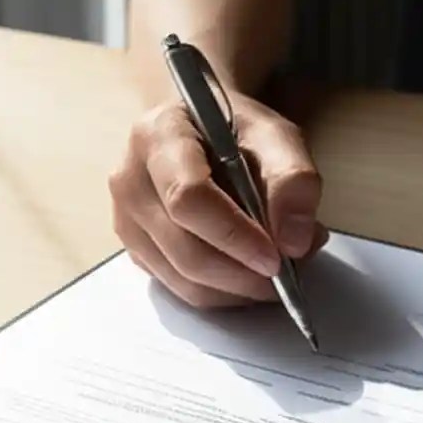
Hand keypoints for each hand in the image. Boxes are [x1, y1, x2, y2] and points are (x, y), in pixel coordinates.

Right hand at [108, 92, 326, 307]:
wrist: (202, 130)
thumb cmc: (234, 129)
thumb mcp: (275, 136)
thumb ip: (293, 179)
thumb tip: (296, 242)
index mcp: (158, 135)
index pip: (188, 198)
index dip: (234, 235)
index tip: (275, 257)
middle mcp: (130, 179)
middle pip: (183, 248)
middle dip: (240, 273)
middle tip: (283, 275)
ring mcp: (126, 218)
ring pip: (181, 278)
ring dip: (234, 289)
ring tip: (272, 274)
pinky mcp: (135, 249)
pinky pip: (178, 288)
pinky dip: (219, 292)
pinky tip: (245, 274)